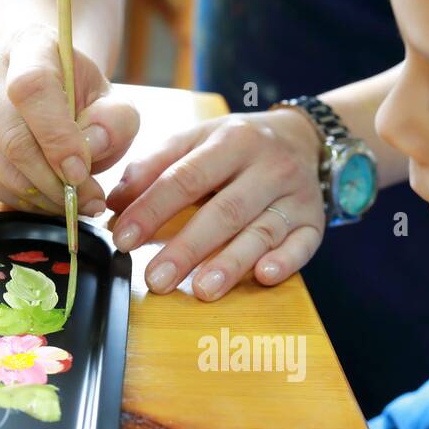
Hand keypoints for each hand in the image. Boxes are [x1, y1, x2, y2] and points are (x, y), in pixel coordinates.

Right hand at [0, 23, 138, 215]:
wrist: (46, 96)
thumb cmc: (82, 100)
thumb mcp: (113, 104)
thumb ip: (115, 122)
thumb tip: (91, 146)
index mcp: (29, 44)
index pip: (32, 88)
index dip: (56, 137)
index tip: (80, 173)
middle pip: (11, 137)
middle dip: (52, 181)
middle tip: (83, 201)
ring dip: (37, 196)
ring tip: (68, 202)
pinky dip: (15, 200)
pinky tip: (41, 198)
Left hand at [106, 109, 324, 299]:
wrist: (304, 139)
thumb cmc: (239, 146)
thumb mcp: (198, 139)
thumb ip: (156, 165)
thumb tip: (115, 201)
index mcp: (231, 140)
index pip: (186, 178)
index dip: (152, 209)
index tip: (123, 238)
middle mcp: (267, 167)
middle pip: (224, 210)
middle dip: (187, 247)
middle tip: (156, 278)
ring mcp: (295, 196)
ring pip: (262, 231)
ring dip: (231, 262)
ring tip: (201, 290)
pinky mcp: (314, 222)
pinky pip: (304, 245)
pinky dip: (285, 261)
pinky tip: (264, 275)